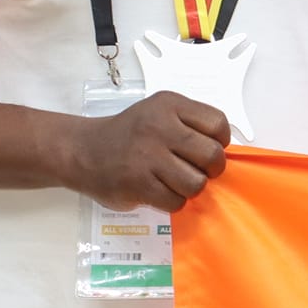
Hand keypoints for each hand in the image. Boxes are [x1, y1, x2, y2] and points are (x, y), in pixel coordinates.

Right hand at [58, 91, 230, 211]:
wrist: (82, 150)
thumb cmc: (130, 135)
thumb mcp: (161, 114)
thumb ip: (192, 125)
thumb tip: (225, 153)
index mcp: (170, 105)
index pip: (218, 124)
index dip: (220, 142)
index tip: (207, 148)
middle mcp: (159, 127)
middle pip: (212, 156)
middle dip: (211, 169)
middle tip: (198, 170)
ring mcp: (147, 156)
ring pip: (197, 183)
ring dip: (190, 188)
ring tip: (175, 181)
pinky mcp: (137, 183)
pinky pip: (175, 201)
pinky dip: (172, 201)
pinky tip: (159, 190)